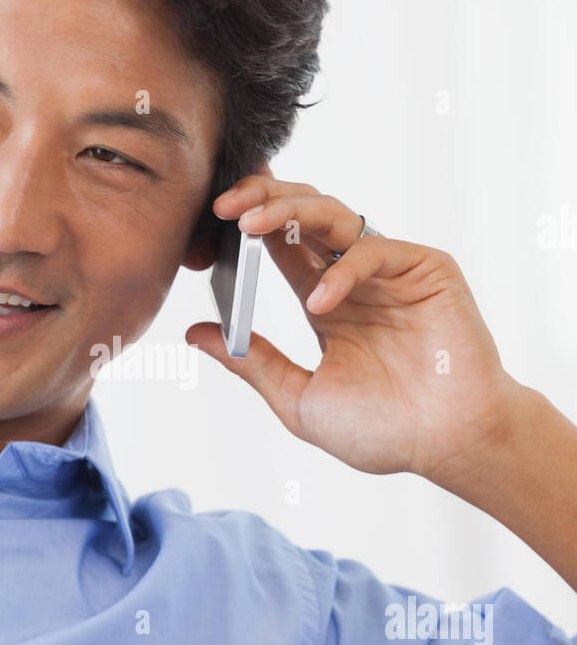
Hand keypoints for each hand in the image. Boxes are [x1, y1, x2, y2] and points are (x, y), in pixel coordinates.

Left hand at [185, 167, 518, 482]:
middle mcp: (355, 277)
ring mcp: (391, 270)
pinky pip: (375, 250)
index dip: (247, 221)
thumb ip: (251, 362)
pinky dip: (342, 270)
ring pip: (335, 214)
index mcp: (324, 299)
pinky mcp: (426, 269)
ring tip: (250, 225)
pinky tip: (319, 301)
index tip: (208, 217)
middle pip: (303, 214)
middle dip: (262, 199)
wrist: (449, 445)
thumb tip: (195, 333)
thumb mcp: (299, 398)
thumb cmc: (384, 431)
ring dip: (289, 211)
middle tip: (223, 205)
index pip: (280, 242)